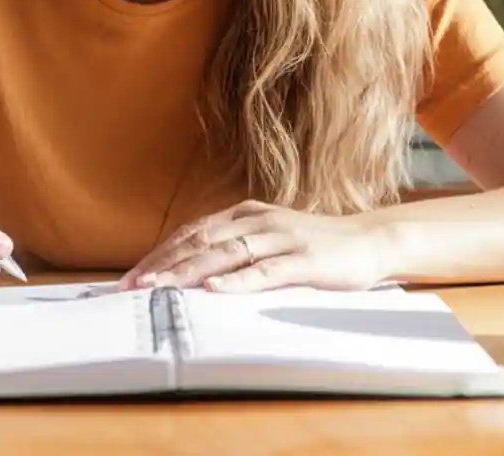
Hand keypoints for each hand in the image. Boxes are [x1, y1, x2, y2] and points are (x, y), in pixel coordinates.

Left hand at [118, 200, 390, 292]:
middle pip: (201, 241)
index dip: (160, 254)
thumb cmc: (317, 245)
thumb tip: (193, 271)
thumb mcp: (270, 239)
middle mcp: (259, 221)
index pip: (192, 233)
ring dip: (189, 271)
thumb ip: (237, 248)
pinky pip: (266, 270)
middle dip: (163, 264)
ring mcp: (282, 238)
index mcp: (247, 215)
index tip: (131, 277)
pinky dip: (238, 280)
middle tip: (132, 286)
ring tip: (159, 287)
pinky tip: (214, 289)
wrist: (372, 239)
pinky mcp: (305, 259)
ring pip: (226, 253)